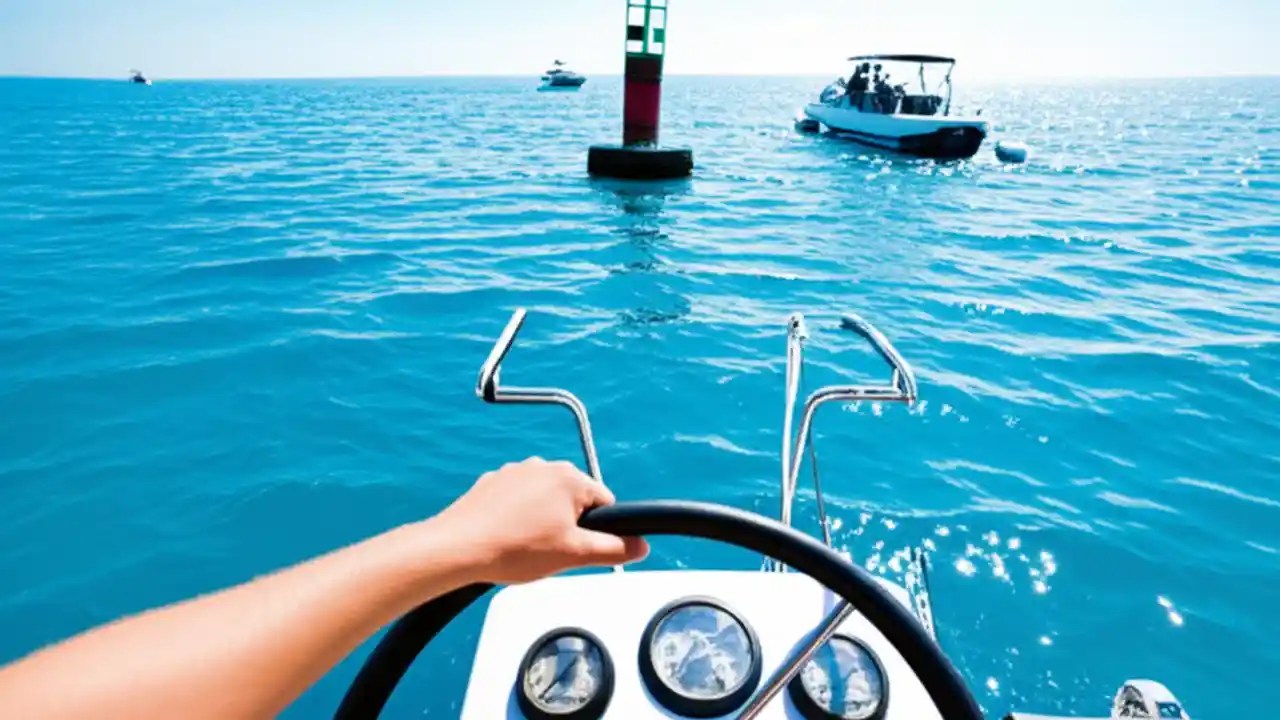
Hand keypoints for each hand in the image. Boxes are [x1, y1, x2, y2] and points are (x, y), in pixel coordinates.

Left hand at [437, 458, 648, 584]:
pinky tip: (507, 538)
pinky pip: (518, 499)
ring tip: (526, 547)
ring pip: (545, 499)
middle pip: (574, 499)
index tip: (581, 548)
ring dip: (543, 520)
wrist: (459, 548)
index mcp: (569, 478)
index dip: (599, 530)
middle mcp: (544, 466)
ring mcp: (515, 471)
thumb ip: (614, 549)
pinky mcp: (493, 482)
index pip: (604, 502)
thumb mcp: (574, 555)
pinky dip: (518, 517)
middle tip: (552, 551)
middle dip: (569, 524)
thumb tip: (640, 545)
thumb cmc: (514, 549)